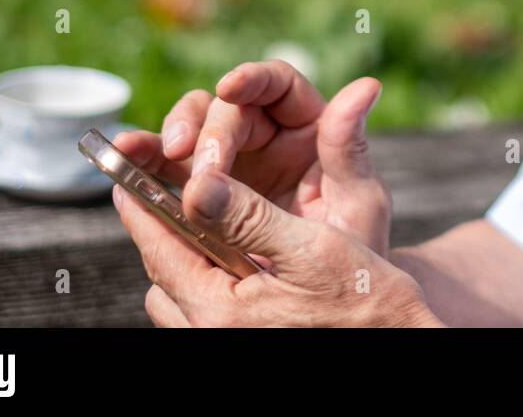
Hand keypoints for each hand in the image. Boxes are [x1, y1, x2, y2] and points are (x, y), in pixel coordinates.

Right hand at [113, 60, 391, 254]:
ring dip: (165, 137)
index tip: (230, 86)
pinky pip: (167, 170)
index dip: (252, 77)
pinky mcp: (202, 192)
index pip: (278, 84)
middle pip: (226, 108)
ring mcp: (231, 162)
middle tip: (199, 163)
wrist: (333, 302)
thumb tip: (365, 86)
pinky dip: (145, 163)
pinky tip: (125, 163)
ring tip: (149, 153)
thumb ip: (350, 148)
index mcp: (310, 126)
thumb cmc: (359, 251)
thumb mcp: (359, 202)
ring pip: (190, 130)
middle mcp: (266, 135)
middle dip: (207, 129)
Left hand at [114, 169, 443, 327]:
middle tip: (175, 196)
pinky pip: (205, 316)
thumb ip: (248, 217)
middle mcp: (211, 336)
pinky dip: (210, 284)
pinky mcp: (242, 347)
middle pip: (163, 275)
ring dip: (188, 261)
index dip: (139, 206)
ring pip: (181, 298)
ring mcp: (225, 345)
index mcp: (220, 312)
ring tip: (215, 229)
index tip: (121, 176)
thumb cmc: (366, 302)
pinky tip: (244, 267)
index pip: (159, 249)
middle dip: (164, 234)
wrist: (401, 346)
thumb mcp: (311, 249)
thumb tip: (197, 183)